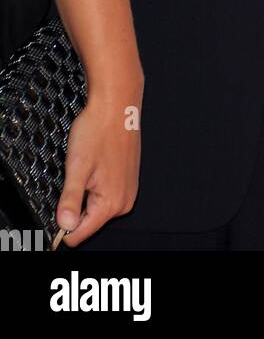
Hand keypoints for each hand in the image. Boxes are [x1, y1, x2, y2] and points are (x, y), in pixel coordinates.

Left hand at [55, 85, 141, 245]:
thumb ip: (70, 199)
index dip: (62, 223)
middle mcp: (124, 201)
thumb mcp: (77, 166)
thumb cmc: (99, 130)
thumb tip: (65, 225)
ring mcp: (128, 190)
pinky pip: (105, 195)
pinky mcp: (129, 180)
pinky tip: (96, 163)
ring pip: (96, 207)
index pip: (79, 234)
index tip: (59, 204)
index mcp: (112, 203)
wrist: (117, 105)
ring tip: (87, 167)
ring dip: (86, 192)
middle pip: (88, 222)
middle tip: (76, 176)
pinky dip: (95, 184)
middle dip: (76, 204)